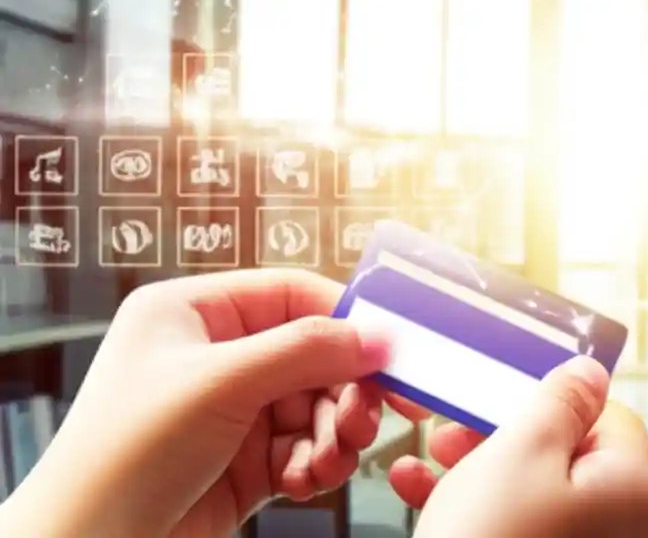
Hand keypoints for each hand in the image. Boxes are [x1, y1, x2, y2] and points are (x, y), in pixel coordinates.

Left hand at [0, 270, 399, 537]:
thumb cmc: (125, 454)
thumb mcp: (222, 383)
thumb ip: (306, 350)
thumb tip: (379, 336)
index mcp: (193, 313)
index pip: (291, 295)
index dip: (346, 319)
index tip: (393, 350)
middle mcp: (214, 357)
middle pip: (314, 356)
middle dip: (345, 392)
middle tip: (367, 421)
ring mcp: (230, 412)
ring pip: (316, 407)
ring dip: (336, 434)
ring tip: (334, 460)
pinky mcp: (243, 464)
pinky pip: (304, 450)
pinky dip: (317, 465)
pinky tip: (307, 481)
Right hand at [390, 357, 647, 537]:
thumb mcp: (523, 447)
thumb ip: (561, 399)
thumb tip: (590, 371)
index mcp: (637, 489)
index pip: (609, 416)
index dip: (552, 402)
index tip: (501, 397)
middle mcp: (625, 528)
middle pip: (567, 454)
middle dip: (501, 436)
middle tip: (453, 428)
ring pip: (534, 490)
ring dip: (476, 468)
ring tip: (427, 458)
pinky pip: (518, 525)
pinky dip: (475, 507)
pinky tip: (418, 489)